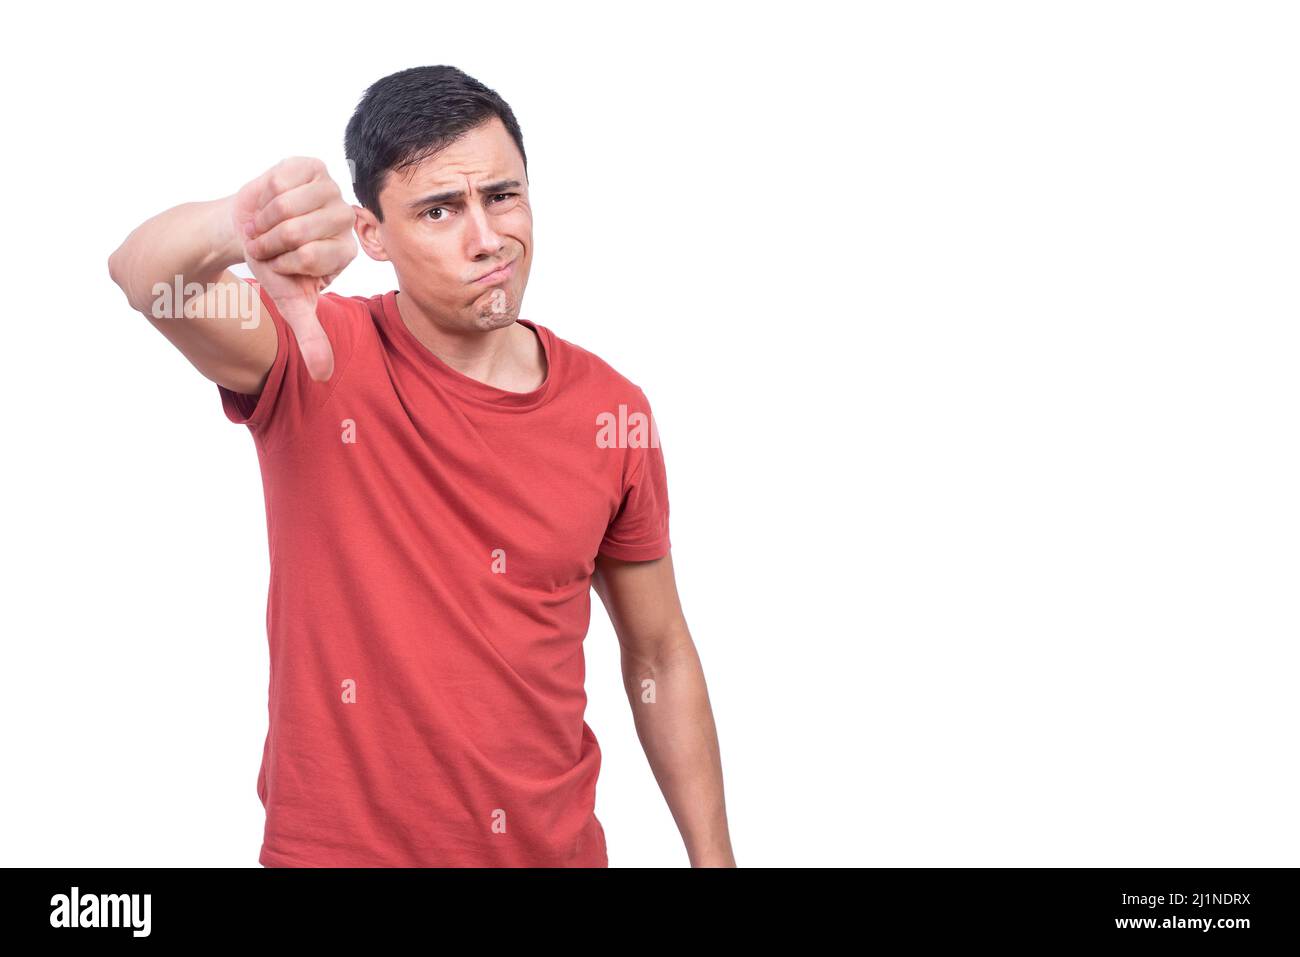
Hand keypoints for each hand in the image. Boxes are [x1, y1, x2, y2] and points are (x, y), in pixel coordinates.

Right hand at [230, 157, 357, 379]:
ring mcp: (330, 189)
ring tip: (265, 224)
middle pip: (300, 230)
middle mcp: (345, 218)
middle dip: (270, 241)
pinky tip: (268, 199)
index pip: (311, 256)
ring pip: (289, 206)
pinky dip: (264, 193)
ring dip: (264, 219)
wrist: (246, 228)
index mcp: (346, 250)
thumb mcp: (291, 302)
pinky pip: (281, 180)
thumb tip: (324, 377)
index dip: (282, 261)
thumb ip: (312, 337)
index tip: (277, 263)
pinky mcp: (310, 166)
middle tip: (265, 243)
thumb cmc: (273, 265)